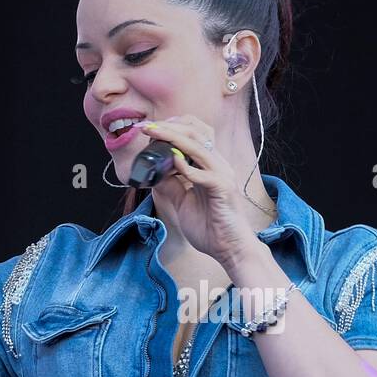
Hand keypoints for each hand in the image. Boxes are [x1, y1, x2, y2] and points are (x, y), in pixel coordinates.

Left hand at [138, 115, 259, 266]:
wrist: (230, 250)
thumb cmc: (211, 228)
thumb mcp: (182, 202)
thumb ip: (171, 185)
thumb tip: (154, 172)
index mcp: (210, 166)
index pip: (193, 135)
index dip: (172, 128)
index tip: (149, 129)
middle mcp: (218, 166)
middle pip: (195, 134)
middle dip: (168, 127)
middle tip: (146, 127)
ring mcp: (222, 176)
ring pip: (198, 147)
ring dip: (173, 138)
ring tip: (153, 134)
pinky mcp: (223, 189)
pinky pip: (204, 174)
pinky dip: (186, 167)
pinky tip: (171, 162)